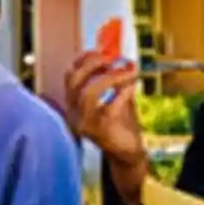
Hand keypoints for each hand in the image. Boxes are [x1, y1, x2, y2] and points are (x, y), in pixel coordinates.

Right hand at [65, 50, 145, 166]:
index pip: (70, 75)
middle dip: (93, 64)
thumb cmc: (121, 123)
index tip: (103, 51)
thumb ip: (112, 78)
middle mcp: (74, 113)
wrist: (127, 152)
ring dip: (110, 77)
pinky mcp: (100, 131)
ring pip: (88, 93)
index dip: (85, 59)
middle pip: (74, 80)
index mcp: (73, 104)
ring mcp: (85, 124)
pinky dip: (123, 92)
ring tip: (127, 72)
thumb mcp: (114, 96)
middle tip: (113, 59)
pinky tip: (133, 87)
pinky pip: (110, 106)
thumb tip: (116, 52)